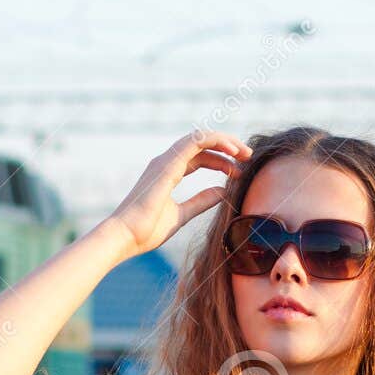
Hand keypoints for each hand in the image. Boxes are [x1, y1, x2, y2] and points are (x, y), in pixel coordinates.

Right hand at [105, 129, 250, 259]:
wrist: (125, 236)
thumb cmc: (146, 231)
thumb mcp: (182, 215)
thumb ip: (201, 201)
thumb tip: (222, 191)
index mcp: (168, 173)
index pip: (199, 158)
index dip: (221, 162)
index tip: (238, 174)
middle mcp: (166, 162)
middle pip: (202, 145)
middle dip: (228, 148)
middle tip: (248, 157)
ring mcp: (166, 161)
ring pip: (200, 137)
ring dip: (225, 141)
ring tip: (244, 152)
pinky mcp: (168, 164)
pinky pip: (196, 141)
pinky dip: (216, 141)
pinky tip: (233, 150)